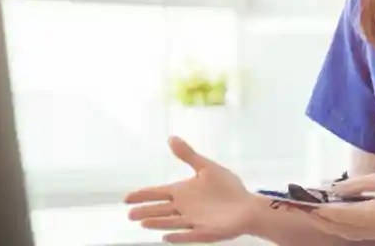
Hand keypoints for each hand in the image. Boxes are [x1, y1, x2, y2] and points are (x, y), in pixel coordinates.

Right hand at [123, 136, 258, 243]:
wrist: (248, 205)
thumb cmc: (228, 188)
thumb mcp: (206, 167)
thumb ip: (188, 155)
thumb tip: (171, 137)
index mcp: (183, 192)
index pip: (158, 193)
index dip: (143, 195)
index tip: (127, 198)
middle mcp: (184, 207)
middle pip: (160, 209)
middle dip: (144, 211)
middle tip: (129, 214)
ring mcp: (193, 221)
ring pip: (170, 222)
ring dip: (157, 222)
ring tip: (142, 223)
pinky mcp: (205, 232)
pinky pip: (189, 235)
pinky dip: (178, 236)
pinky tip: (166, 237)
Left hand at [302, 172, 374, 242]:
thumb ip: (357, 185)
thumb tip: (334, 189)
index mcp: (361, 215)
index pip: (328, 213)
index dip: (311, 206)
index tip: (295, 197)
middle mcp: (357, 228)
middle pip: (325, 223)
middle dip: (307, 213)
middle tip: (290, 202)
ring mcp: (359, 235)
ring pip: (330, 229)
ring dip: (316, 218)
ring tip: (301, 205)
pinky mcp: (363, 236)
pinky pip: (339, 230)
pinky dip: (327, 222)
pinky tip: (322, 212)